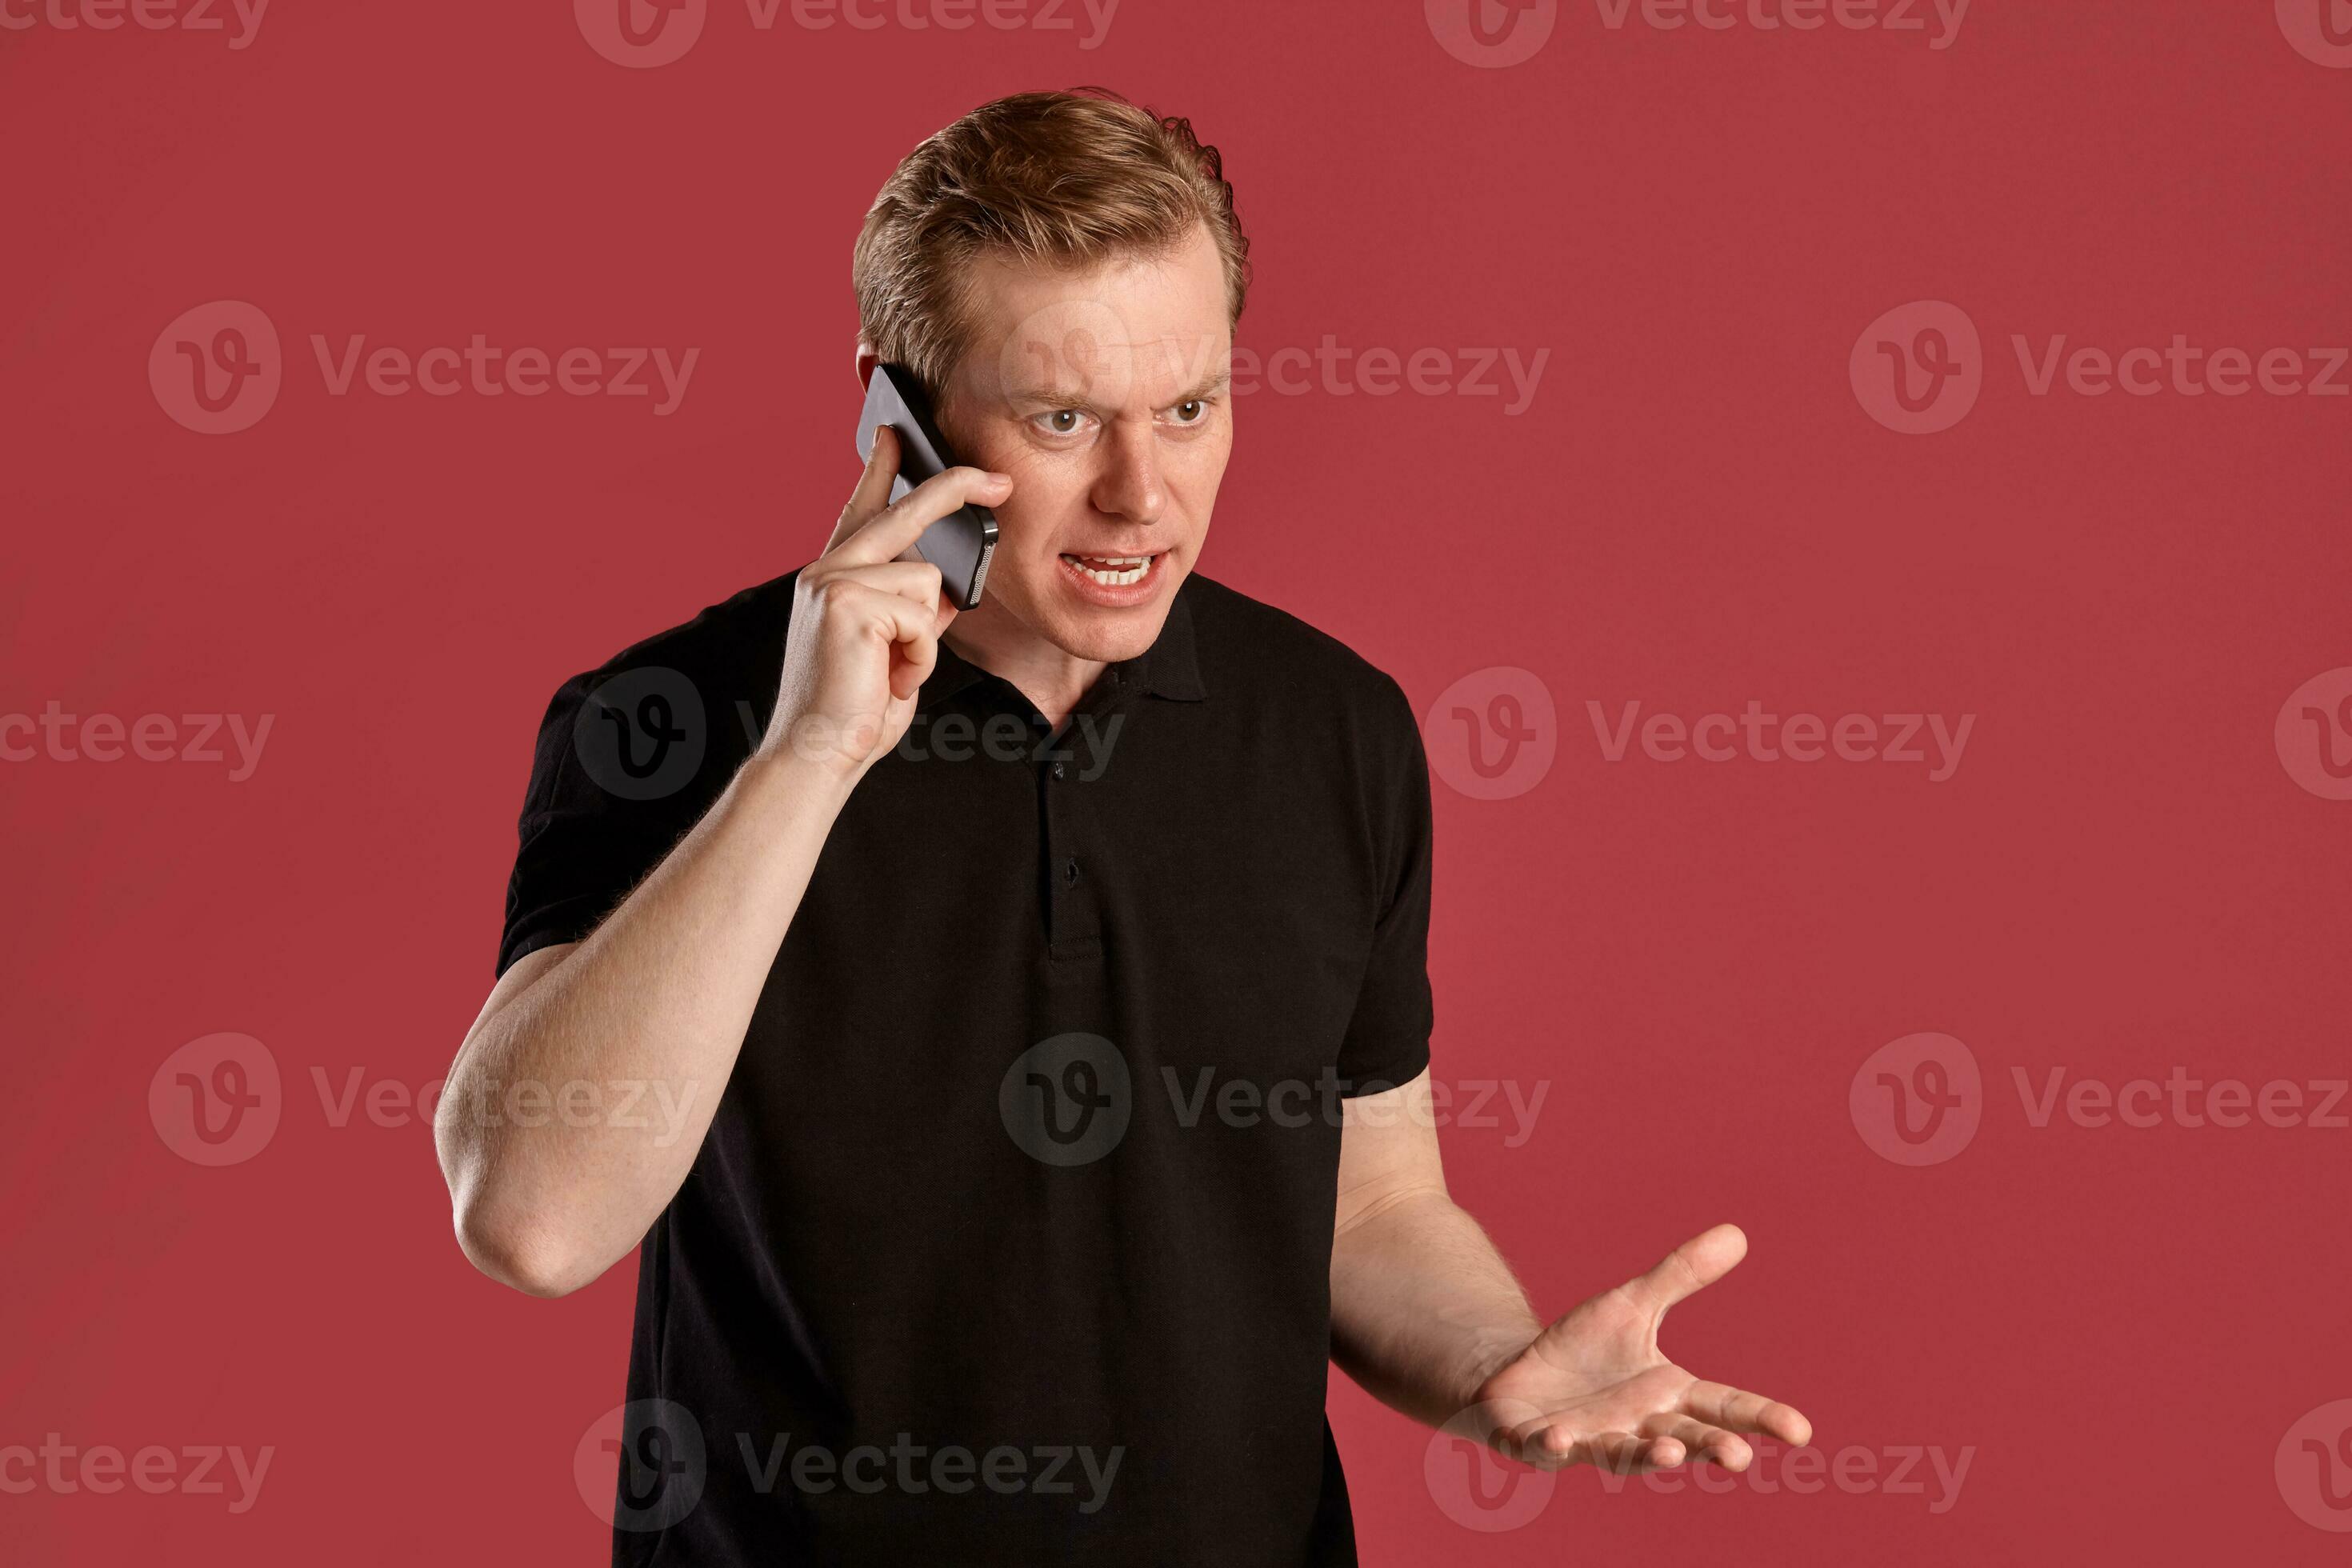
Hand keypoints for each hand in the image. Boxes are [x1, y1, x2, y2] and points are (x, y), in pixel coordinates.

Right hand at [765, 426, 1011, 780]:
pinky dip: (918, 657)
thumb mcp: (893, 654)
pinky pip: (921, 616)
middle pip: (900, 514)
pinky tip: (887, 679)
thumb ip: (912, 614)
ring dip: (924, 639)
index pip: (861, 512)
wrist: (815, 756)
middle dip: (954, 491)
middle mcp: (826, 573)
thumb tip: (943, 587)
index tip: (895, 433)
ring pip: (925, 582)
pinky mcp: (848, 606)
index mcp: (832, 580)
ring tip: (890, 673)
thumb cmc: (852, 713)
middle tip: (997, 480)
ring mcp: (833, 585)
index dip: (880, 470)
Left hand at [1466, 1223, 1810, 1472]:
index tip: (1802, 1430)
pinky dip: (1555, 1446)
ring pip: (1621, 1455)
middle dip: (1708, 1449)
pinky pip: (1548, 1449)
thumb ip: (1680, 1277)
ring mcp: (1590, 1440)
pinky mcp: (1540, 1443)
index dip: (1761, 1418)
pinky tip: (1559, 1436)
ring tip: (1670, 1453)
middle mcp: (1636, 1427)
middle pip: (1683, 1440)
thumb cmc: (1585, 1349)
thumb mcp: (1632, 1306)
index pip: (1724, 1408)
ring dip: (1644, 1458)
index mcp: (1667, 1396)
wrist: (1518, 1374)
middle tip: (1737, 1457)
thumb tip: (1737, 1234)